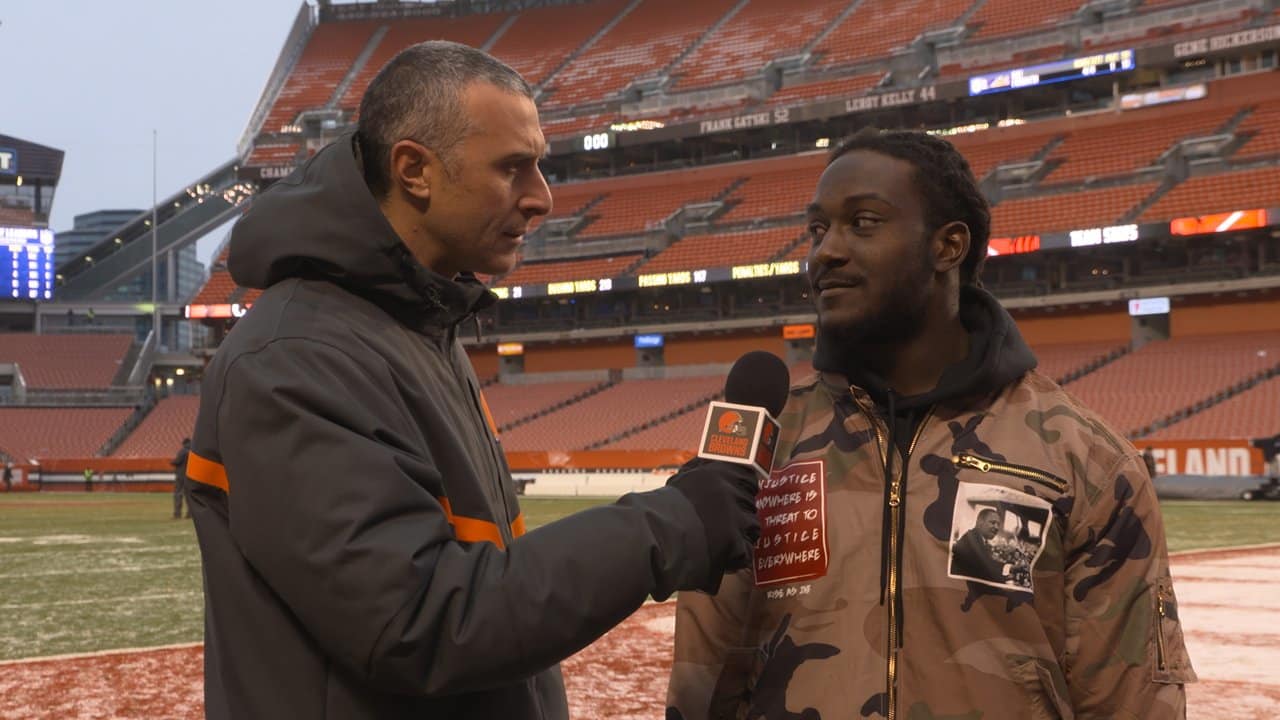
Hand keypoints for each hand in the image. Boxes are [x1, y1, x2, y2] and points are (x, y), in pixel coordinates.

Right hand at [666, 458, 760, 591]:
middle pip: (750, 503)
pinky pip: (745, 551)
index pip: (748, 476)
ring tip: (717, 540)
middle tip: (722, 523)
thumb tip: (717, 464)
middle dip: (740, 514)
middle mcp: (732, 490)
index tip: (738, 495)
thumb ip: (705, 469)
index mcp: (721, 471)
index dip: (744, 488)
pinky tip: (717, 554)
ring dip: (739, 535)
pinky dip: (735, 556)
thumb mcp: (685, 478)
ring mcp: (736, 517)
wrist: (656, 536)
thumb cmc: (665, 508)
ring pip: (752, 527)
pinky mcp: (736, 542)